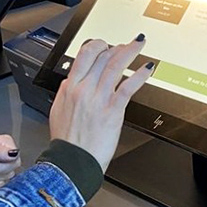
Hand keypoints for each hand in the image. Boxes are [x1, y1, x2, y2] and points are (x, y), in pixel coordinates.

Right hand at [49, 36, 153, 172]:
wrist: (71, 162)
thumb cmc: (67, 141)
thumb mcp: (58, 110)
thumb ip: (66, 92)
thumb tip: (71, 81)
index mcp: (70, 87)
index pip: (84, 55)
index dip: (98, 45)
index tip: (105, 44)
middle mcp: (84, 89)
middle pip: (102, 56)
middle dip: (116, 46)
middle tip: (126, 45)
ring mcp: (99, 98)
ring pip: (115, 65)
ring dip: (130, 51)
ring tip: (139, 43)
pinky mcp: (113, 110)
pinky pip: (129, 86)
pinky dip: (140, 75)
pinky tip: (148, 68)